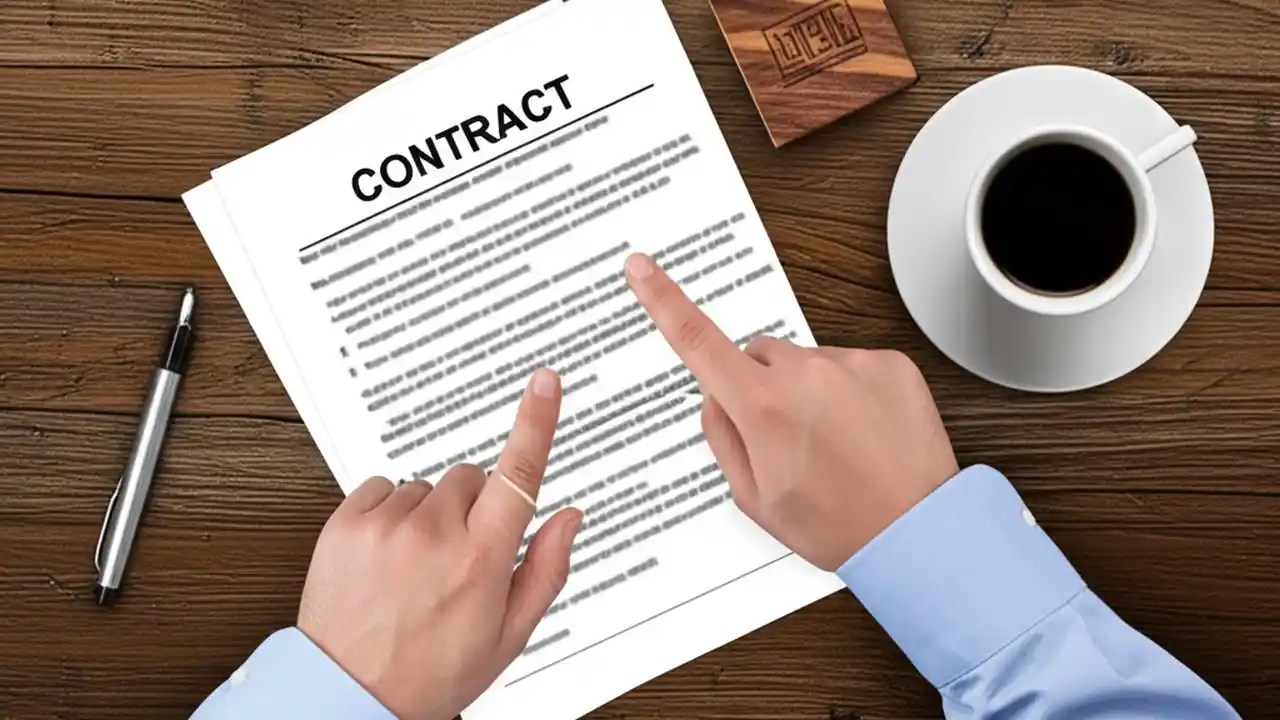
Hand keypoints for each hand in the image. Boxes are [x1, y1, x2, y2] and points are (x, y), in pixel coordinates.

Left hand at [296, 369, 582, 719]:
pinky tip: (388, 553)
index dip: (536, 420)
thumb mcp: (508, 635)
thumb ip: (546, 568)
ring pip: (426, 486)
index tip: (545, 382)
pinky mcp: (346, 524)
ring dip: (429, 513)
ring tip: (415, 564)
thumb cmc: (431, 672)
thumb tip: (568, 516)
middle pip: (472, 478)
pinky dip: (389, 513)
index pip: (519, 475)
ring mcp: (387, 527)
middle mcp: (435, 535)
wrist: (348, 695)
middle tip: (459, 554)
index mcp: (482, 560)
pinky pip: (382, 487)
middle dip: (475, 506)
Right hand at [624, 254, 957, 569]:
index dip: (662, 299)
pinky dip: (853, 393)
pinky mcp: (890, 364)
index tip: (641, 268)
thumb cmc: (838, 524)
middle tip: (787, 439)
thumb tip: (714, 399)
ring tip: (836, 445)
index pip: (697, 340)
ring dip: (812, 392)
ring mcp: (850, 364)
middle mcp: (805, 374)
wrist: (918, 532)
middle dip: (762, 387)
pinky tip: (864, 434)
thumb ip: (723, 440)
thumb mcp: (755, 498)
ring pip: (808, 364)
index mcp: (762, 407)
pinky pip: (852, 366)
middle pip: (759, 358)